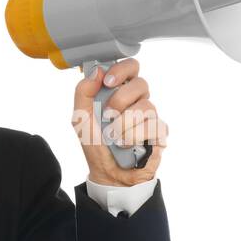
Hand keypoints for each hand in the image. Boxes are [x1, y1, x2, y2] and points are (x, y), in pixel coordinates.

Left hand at [72, 57, 167, 185]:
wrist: (108, 173)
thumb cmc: (96, 144)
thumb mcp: (80, 118)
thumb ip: (83, 92)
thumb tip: (96, 71)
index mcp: (120, 92)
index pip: (131, 67)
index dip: (121, 69)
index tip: (107, 81)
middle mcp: (138, 100)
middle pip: (141, 83)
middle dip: (120, 99)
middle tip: (108, 115)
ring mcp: (150, 116)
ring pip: (146, 107)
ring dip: (124, 125)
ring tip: (115, 137)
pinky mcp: (159, 131)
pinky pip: (152, 126)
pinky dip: (134, 138)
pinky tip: (129, 145)